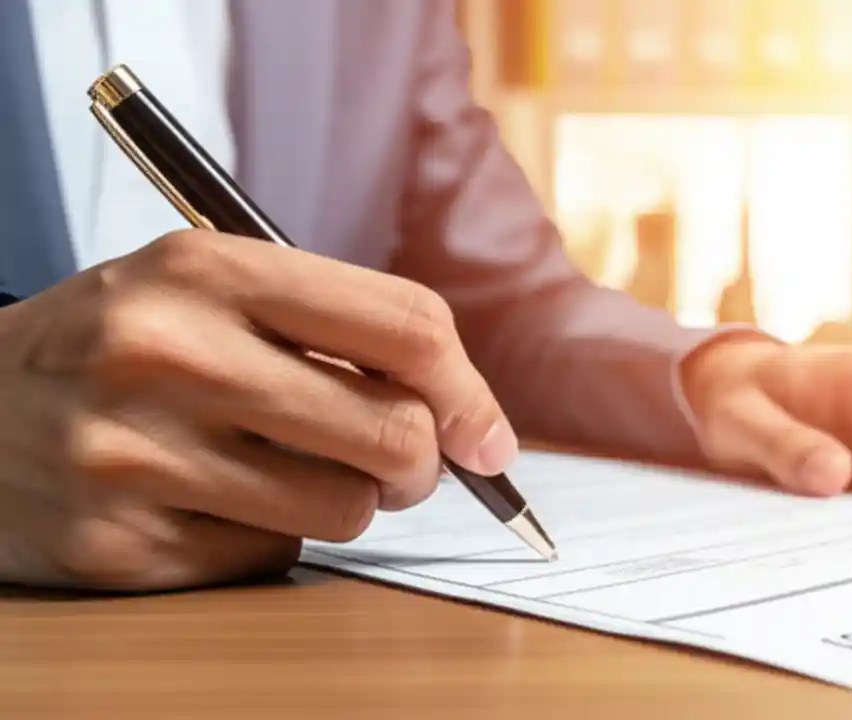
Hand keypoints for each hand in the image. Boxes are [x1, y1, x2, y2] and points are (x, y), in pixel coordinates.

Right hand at [0, 230, 517, 590]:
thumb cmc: (115, 346)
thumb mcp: (205, 290)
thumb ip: (332, 329)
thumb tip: (468, 420)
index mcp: (207, 268)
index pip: (403, 324)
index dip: (471, 388)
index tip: (489, 437)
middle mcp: (169, 352)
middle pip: (395, 430)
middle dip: (422, 462)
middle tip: (401, 465)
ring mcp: (136, 453)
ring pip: (346, 506)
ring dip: (343, 500)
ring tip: (279, 469)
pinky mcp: (119, 545)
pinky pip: (271, 555)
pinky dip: (266, 535)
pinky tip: (206, 502)